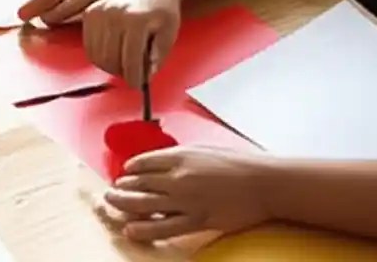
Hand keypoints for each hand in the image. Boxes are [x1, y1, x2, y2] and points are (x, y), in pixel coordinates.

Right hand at [82, 0, 182, 86]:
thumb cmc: (164, 7)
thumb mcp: (169, 33)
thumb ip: (158, 56)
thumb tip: (145, 76)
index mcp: (136, 20)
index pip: (131, 61)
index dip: (135, 78)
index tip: (138, 84)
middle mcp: (114, 14)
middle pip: (110, 59)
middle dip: (121, 72)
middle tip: (132, 74)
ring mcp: (100, 11)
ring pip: (96, 55)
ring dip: (108, 65)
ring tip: (123, 63)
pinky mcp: (90, 11)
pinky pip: (88, 44)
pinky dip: (98, 54)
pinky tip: (111, 52)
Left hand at [104, 148, 269, 242]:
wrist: (264, 183)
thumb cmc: (239, 163)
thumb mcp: (204, 148)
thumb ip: (180, 154)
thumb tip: (160, 161)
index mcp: (180, 156)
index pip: (143, 163)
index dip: (129, 170)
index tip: (124, 174)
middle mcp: (178, 177)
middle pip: (138, 183)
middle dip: (120, 187)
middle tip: (112, 191)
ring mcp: (186, 200)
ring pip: (144, 205)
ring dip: (124, 204)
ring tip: (113, 205)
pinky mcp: (197, 220)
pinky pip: (164, 226)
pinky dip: (144, 228)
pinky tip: (131, 228)